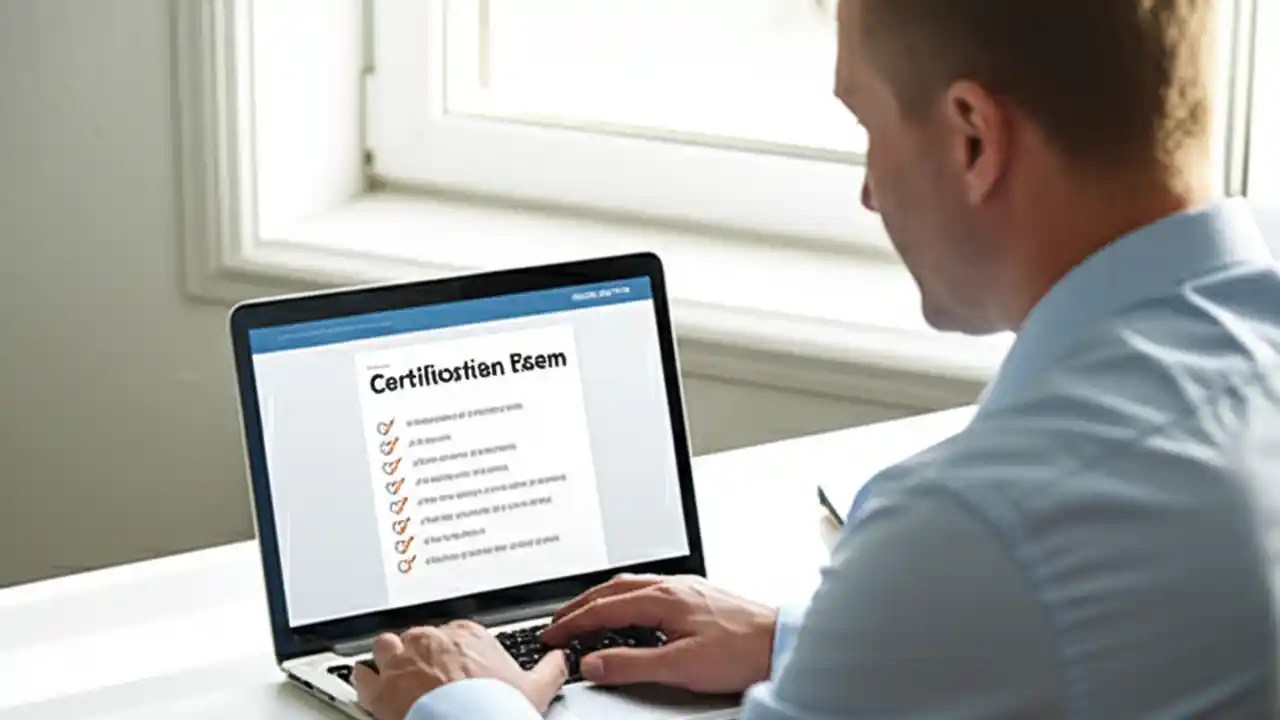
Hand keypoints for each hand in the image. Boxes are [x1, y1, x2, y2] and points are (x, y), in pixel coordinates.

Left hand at [352, 621, 567, 719]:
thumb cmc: (497, 711)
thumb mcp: (537, 688)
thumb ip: (550, 668)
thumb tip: (560, 659)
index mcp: (467, 636)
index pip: (453, 632)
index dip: (452, 650)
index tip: (456, 666)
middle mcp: (431, 642)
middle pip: (419, 637)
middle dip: (421, 653)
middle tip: (427, 674)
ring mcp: (403, 663)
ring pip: (386, 647)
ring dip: (389, 658)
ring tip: (394, 672)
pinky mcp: (381, 688)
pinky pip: (363, 674)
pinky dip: (365, 679)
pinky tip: (369, 685)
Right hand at [541, 574, 776, 692]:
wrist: (781, 642)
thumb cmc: (740, 652)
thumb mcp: (679, 666)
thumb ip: (631, 665)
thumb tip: (593, 663)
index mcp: (662, 598)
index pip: (603, 609)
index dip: (572, 624)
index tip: (552, 635)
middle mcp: (672, 585)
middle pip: (611, 589)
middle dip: (579, 605)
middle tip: (559, 622)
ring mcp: (685, 587)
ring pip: (630, 585)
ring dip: (601, 598)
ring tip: (585, 613)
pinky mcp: (698, 594)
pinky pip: (649, 587)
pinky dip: (625, 597)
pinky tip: (630, 609)